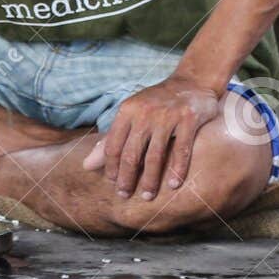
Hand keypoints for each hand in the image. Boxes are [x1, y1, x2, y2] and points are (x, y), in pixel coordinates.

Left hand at [83, 75, 220, 200]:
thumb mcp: (130, 115)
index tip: (112, 184)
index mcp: (127, 111)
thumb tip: (87, 165)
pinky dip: (177, 170)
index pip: (113, 145)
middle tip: (124, 195)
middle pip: (131, 153)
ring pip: (155, 155)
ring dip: (150, 180)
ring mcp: (167, 116)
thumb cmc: (156, 102)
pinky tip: (173, 185)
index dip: (110, 167)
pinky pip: (182, 150)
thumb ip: (110, 139)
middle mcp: (145, 113)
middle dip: (126, 178)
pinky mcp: (188, 119)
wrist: (192, 82)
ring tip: (147, 196)